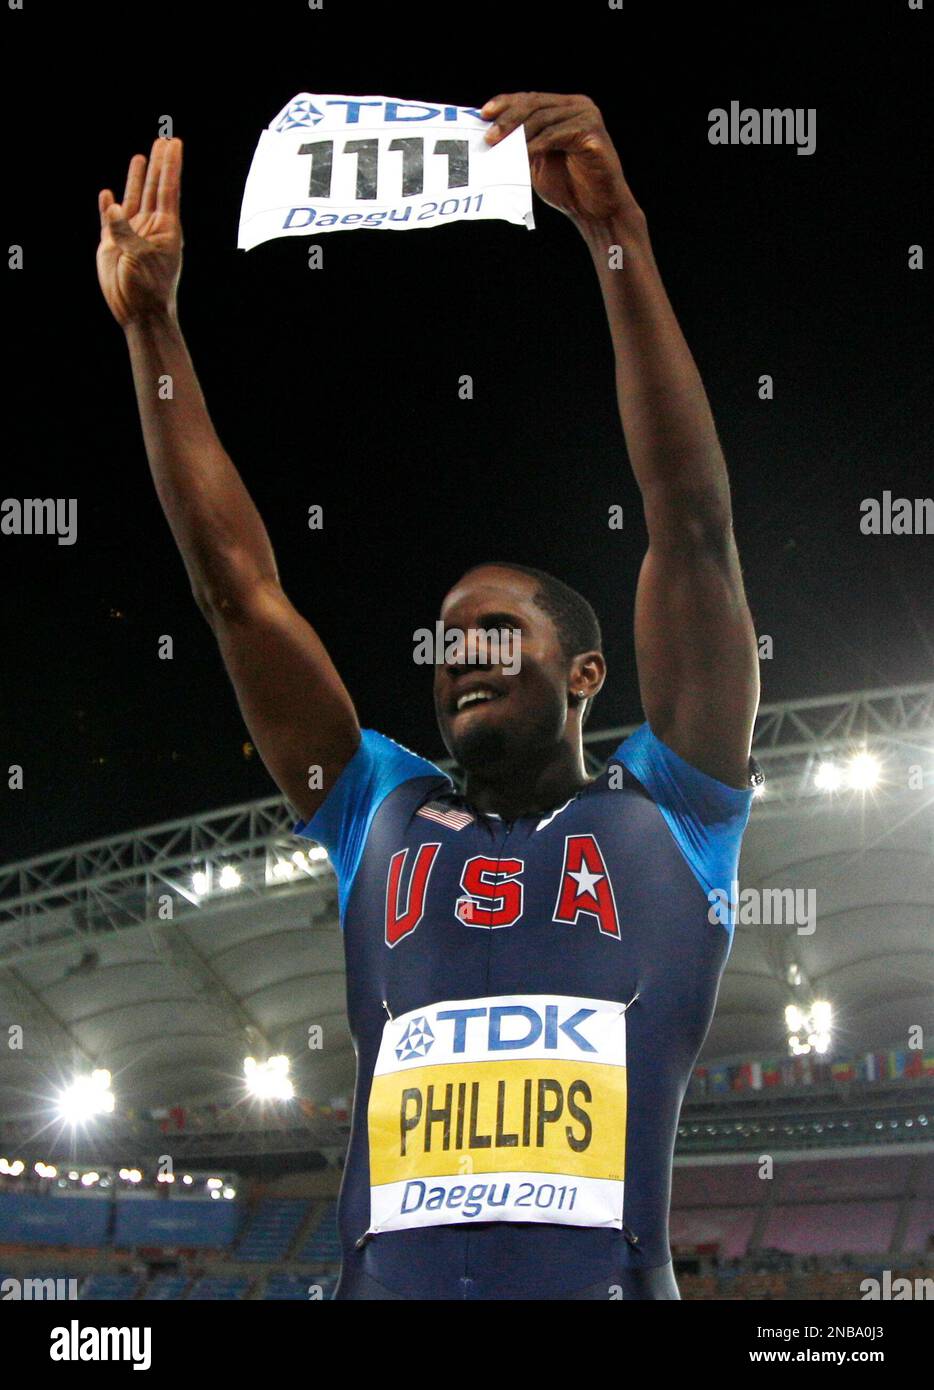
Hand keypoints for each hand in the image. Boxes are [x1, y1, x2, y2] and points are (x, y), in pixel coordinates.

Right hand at [97, 137, 183, 327]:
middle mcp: (150, 227)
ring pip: (133, 198)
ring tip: (140, 157)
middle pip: (153, 187)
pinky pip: (108, 220)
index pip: (168, 188)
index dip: (170, 164)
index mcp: (165, 228)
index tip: (174, 143)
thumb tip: (111, 204)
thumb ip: (125, 231)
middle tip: (162, 140)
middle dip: (158, 164)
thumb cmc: (148, 288)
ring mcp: (131, 234)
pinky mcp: (112, 245)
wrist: (138, 312)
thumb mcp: (139, 258)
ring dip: (136, 178)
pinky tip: (107, 194)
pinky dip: (107, 206)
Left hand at [481, 92, 636, 226]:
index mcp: (564, 108)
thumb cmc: (568, 187)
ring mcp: (587, 116)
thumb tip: (490, 138)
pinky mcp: (592, 132)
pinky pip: (555, 135)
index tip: (484, 112)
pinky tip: (521, 156)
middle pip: (534, 104)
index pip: (530, 98)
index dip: (506, 103)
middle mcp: (577, 106)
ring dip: (518, 134)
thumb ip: (521, 145)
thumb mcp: (537, 161)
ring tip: (500, 148)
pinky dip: (535, 145)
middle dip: (508, 120)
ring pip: (543, 119)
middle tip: (489, 137)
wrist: (595, 211)